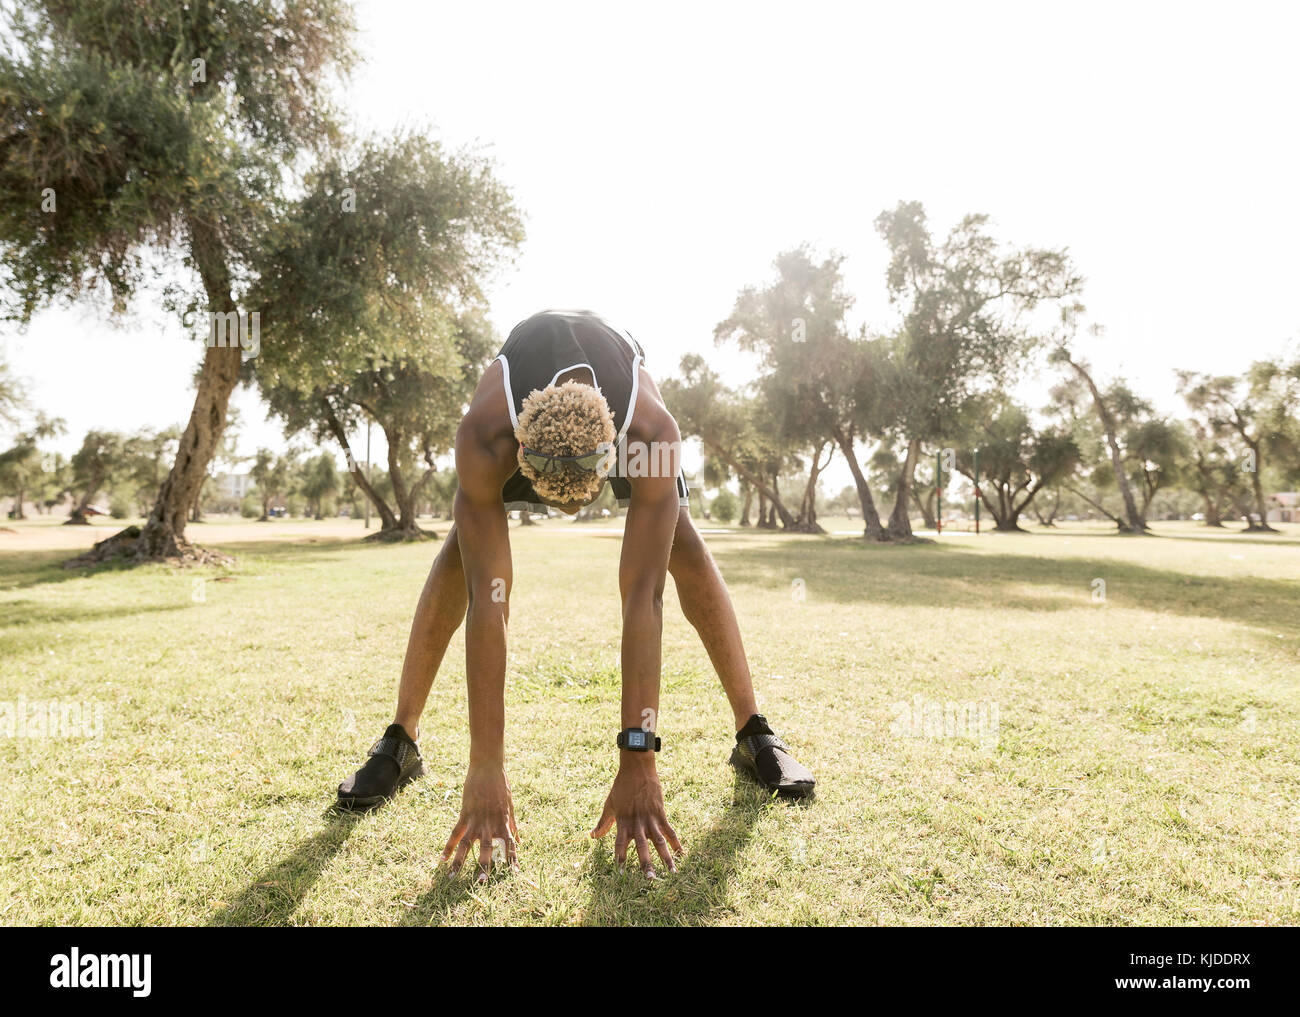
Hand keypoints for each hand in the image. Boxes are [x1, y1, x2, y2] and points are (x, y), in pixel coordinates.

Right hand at [442, 761, 518, 880]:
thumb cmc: (501, 786)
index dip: (513, 859)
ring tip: (453, 877)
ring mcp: (476, 820)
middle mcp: (490, 824)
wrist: (488, 767)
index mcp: (503, 822)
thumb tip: (519, 841)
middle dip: (485, 866)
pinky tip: (441, 859)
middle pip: (487, 849)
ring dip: (460, 862)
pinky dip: (448, 846)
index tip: (515, 873)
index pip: (510, 844)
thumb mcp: (511, 806)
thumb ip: (513, 825)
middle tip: (482, 883)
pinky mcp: (464, 814)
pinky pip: (455, 833)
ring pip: (466, 845)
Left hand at [590, 757, 682, 876]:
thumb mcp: (610, 804)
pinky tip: (682, 853)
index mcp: (623, 821)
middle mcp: (637, 823)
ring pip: (659, 842)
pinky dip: (676, 842)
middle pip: (642, 847)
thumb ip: (603, 822)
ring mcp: (650, 818)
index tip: (620, 871)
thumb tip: (592, 836)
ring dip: (666, 857)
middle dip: (646, 864)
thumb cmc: (621, 786)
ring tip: (672, 872)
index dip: (620, 857)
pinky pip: (670, 830)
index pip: (620, 844)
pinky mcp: (661, 813)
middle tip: (650, 879)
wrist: (637, 768)